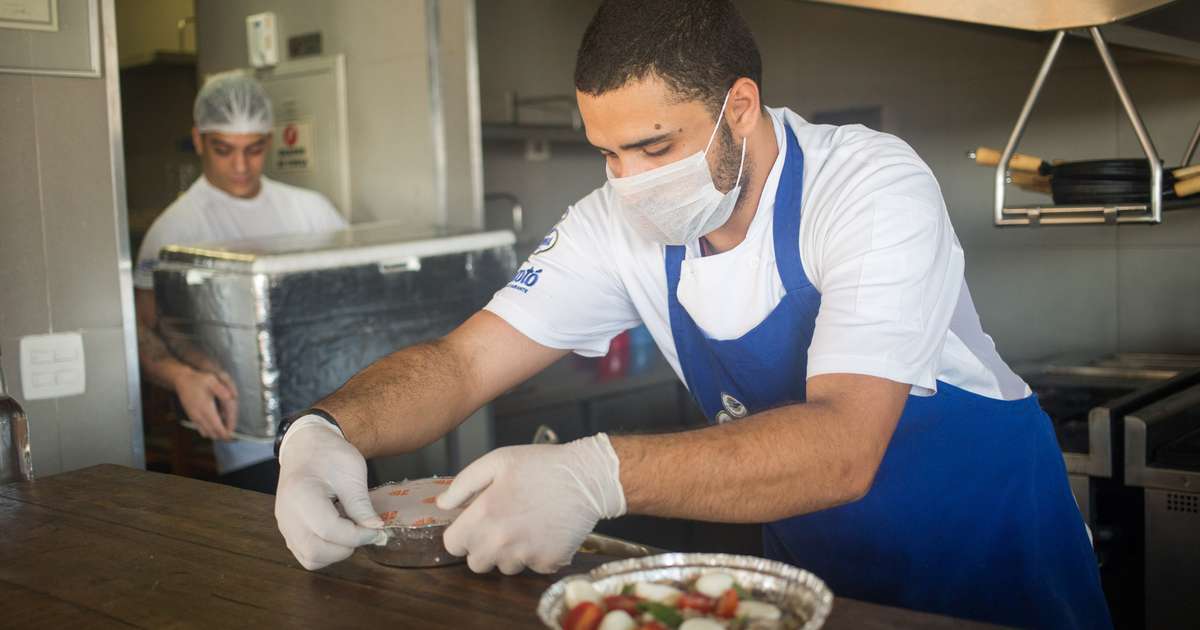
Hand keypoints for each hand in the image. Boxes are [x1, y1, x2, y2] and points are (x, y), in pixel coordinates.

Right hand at [174, 367, 238, 440]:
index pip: (217, 427)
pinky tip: (217, 424)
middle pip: (213, 433)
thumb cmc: (198, 380)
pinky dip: (210, 431)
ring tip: (226, 429)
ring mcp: (194, 418)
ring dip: (217, 434)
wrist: (182, 381)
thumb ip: (221, 389)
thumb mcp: (212, 380)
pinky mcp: (192, 418)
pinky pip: (202, 430)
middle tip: (233, 435)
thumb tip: (231, 397)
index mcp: (206, 409)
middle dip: (223, 435)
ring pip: (207, 433)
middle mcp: (199, 416)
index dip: (226, 433)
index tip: (233, 435)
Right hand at [275, 416, 387, 569]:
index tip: (377, 529)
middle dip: (347, 547)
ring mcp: (284, 526)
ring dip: (336, 553)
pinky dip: (326, 552)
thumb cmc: (329, 455)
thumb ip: (361, 505)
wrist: (305, 447)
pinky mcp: (287, 531)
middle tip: (364, 531)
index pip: (329, 530)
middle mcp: (287, 516)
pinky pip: (306, 555)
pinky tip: (338, 534)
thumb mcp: (351, 473)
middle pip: (316, 551)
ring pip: (311, 558)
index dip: (358, 535)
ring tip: (350, 531)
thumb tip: (376, 530)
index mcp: (301, 495)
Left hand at [437, 434, 625, 574]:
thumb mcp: (497, 461)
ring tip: (524, 527)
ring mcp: (526, 554)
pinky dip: (536, 555)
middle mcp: (501, 540)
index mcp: (484, 514)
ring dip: (509, 553)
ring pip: (504, 568)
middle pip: (475, 563)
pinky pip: (532, 567)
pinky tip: (543, 532)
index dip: (461, 534)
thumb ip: (463, 484)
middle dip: (482, 547)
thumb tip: (442, 505)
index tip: (473, 524)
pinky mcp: (548, 562)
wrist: (587, 478)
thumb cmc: (542, 465)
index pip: (452, 545)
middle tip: (499, 526)